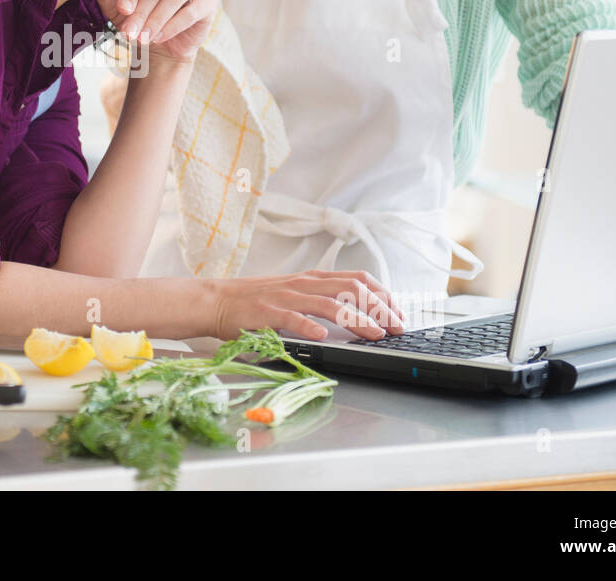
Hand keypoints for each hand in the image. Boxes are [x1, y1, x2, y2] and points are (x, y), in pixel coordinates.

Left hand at [93, 0, 214, 64]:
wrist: (161, 45)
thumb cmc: (138, 20)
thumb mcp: (118, 10)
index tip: (120, 10)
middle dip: (141, 11)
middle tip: (128, 31)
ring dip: (156, 20)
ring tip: (142, 38)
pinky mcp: (209, 0)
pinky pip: (191, 11)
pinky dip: (173, 26)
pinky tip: (159, 38)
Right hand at [208, 269, 408, 340]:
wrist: (217, 300)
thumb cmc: (257, 302)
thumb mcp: (295, 293)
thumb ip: (322, 298)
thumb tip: (357, 313)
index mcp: (313, 278)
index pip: (359, 279)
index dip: (383, 295)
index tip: (398, 313)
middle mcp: (304, 283)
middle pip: (352, 289)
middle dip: (380, 308)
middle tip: (396, 327)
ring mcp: (287, 296)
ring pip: (330, 303)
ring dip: (357, 319)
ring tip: (374, 334)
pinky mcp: (268, 312)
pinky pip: (292, 318)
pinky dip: (310, 326)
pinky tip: (323, 336)